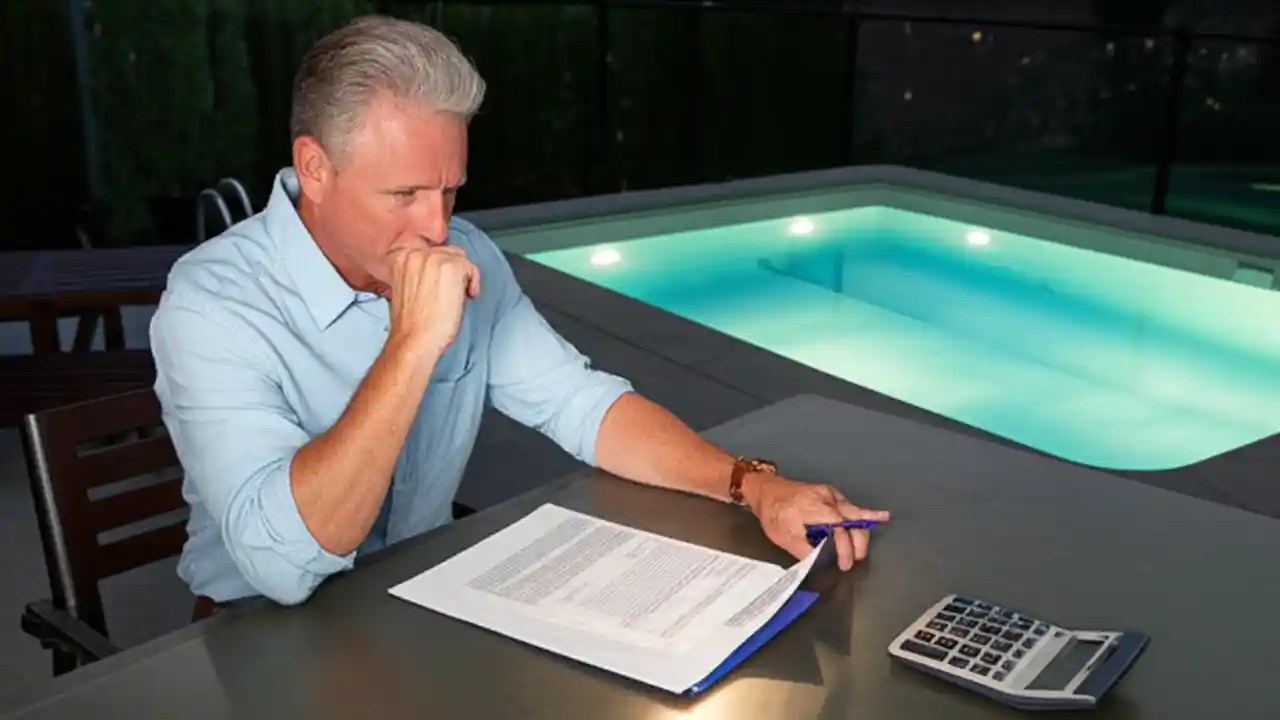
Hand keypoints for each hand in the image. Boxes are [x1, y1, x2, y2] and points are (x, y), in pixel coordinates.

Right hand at [384, 237, 481, 358]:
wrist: (414, 339)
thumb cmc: (411, 323)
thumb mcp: (406, 288)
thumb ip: (418, 273)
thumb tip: (439, 272)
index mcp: (400, 256)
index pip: (431, 252)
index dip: (439, 270)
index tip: (441, 285)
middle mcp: (415, 253)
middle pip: (447, 252)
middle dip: (452, 272)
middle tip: (448, 294)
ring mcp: (433, 258)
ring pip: (460, 259)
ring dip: (462, 279)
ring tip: (453, 299)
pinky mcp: (450, 266)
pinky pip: (471, 268)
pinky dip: (472, 284)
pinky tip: (462, 299)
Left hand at [746, 474, 890, 570]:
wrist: (766, 490)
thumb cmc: (773, 513)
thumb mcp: (783, 537)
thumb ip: (805, 550)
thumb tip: (823, 562)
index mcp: (813, 507)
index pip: (838, 527)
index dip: (845, 547)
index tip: (844, 564)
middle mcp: (826, 498)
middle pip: (852, 520)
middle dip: (857, 542)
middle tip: (855, 561)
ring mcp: (831, 494)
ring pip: (855, 513)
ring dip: (861, 533)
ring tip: (862, 551)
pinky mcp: (832, 494)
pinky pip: (851, 508)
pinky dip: (863, 517)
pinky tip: (881, 517)